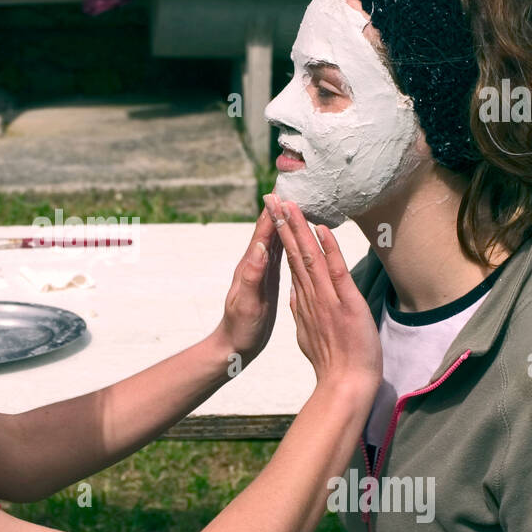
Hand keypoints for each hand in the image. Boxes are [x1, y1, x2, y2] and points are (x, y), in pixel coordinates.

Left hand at [213, 205, 283, 363]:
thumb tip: (259, 245)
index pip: (262, 232)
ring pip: (275, 240)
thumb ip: (252, 275)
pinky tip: (295, 235)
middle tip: (291, 187)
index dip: (272, 211)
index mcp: (251, 266)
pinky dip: (288, 241)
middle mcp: (255, 264)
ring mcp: (262, 271)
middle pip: (268, 230)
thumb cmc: (240, 327)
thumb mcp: (247, 302)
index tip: (281, 190)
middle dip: (279, 209)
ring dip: (284, 221)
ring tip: (296, 203)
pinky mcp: (268, 280)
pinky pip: (280, 255)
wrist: (235, 345)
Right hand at [269, 195, 380, 393]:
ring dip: (299, 230)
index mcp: (303, 302)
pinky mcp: (343, 304)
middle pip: (294, 254)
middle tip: (274, 199)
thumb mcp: (309, 335)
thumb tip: (295, 295)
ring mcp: (325, 299)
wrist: (344, 385)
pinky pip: (333, 271)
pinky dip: (327, 249)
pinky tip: (320, 230)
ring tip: (290, 205)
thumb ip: (301, 312)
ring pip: (308, 258)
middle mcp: (310, 297)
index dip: (282, 239)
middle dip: (284, 225)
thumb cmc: (333, 364)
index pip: (290, 263)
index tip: (275, 216)